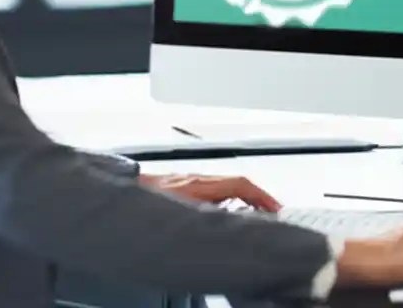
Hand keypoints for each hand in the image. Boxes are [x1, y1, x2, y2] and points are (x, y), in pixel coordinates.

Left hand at [139, 173, 282, 211]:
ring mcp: (192, 182)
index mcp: (201, 184)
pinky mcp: (184, 188)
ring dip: (246, 198)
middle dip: (259, 198)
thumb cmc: (149, 201)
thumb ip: (208, 216)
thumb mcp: (183, 212)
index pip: (241, 184)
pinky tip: (230, 213)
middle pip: (238, 184)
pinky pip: (217, 190)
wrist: (126, 189)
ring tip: (258, 215)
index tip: (276, 209)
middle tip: (274, 213)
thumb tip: (230, 222)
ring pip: (228, 186)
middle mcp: (199, 180)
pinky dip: (231, 199)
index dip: (262, 196)